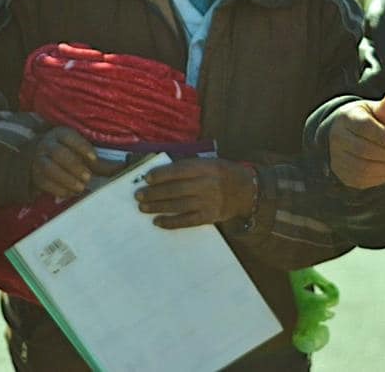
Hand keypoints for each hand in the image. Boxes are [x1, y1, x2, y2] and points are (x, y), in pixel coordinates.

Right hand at [30, 127, 119, 198]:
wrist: (37, 158)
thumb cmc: (67, 154)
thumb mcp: (81, 153)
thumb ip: (100, 162)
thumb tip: (123, 167)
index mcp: (61, 134)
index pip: (69, 137)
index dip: (81, 147)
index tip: (94, 158)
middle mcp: (48, 144)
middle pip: (58, 153)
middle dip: (73, 166)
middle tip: (87, 178)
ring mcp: (39, 160)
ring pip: (48, 168)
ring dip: (65, 179)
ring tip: (80, 187)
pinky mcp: (35, 175)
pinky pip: (44, 182)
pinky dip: (58, 189)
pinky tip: (70, 193)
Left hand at [134, 158, 254, 228]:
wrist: (246, 191)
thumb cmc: (222, 174)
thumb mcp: (209, 163)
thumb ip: (189, 166)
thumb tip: (161, 172)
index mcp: (206, 168)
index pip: (179, 171)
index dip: (162, 175)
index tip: (147, 178)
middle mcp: (206, 185)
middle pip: (176, 190)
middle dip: (155, 193)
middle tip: (139, 195)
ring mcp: (208, 202)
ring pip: (178, 205)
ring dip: (158, 207)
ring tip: (143, 208)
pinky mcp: (208, 217)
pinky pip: (186, 221)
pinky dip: (171, 222)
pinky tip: (158, 221)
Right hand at [327, 94, 384, 188]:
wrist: (343, 133)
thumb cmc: (365, 119)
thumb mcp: (373, 110)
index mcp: (346, 118)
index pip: (362, 127)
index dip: (381, 136)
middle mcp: (337, 138)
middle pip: (363, 150)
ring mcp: (337, 157)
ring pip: (362, 168)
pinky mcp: (341, 173)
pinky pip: (361, 180)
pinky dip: (379, 178)